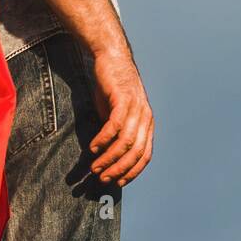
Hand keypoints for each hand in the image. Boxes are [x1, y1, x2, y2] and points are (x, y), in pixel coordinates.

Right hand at [87, 44, 152, 187]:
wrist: (110, 58)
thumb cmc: (112, 89)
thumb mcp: (116, 115)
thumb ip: (116, 134)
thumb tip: (106, 157)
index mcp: (147, 123)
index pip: (145, 155)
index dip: (132, 172)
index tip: (118, 183)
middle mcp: (145, 117)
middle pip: (136, 152)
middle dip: (119, 169)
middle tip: (103, 178)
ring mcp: (136, 107)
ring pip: (126, 141)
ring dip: (110, 158)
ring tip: (95, 166)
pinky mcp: (123, 98)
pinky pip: (115, 125)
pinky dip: (103, 139)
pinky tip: (93, 147)